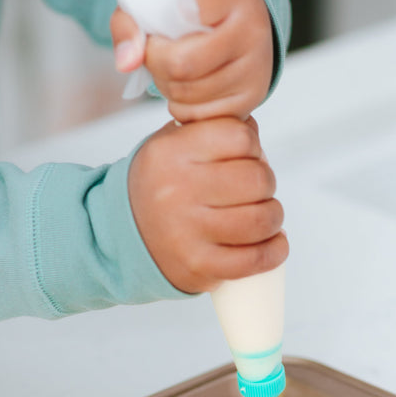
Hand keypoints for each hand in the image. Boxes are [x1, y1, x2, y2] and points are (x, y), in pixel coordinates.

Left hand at [110, 0, 273, 121]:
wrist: (236, 22)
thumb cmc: (193, 7)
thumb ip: (129, 22)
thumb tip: (126, 64)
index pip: (185, 5)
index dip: (159, 21)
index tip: (161, 20)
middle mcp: (252, 31)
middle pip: (180, 64)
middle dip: (155, 63)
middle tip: (156, 52)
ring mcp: (254, 70)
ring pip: (187, 95)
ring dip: (165, 86)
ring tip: (172, 68)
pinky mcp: (249, 101)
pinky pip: (197, 116)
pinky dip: (180, 106)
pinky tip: (186, 86)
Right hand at [129, 117, 286, 293]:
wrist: (121, 237)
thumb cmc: (160, 187)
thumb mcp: (172, 146)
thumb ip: (211, 130)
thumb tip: (254, 131)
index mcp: (173, 153)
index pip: (240, 136)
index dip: (253, 147)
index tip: (247, 158)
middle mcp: (178, 190)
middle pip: (257, 178)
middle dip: (267, 183)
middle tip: (258, 191)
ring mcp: (188, 232)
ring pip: (261, 219)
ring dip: (274, 217)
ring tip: (265, 216)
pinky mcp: (199, 266)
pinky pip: (254, 259)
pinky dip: (275, 250)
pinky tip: (275, 243)